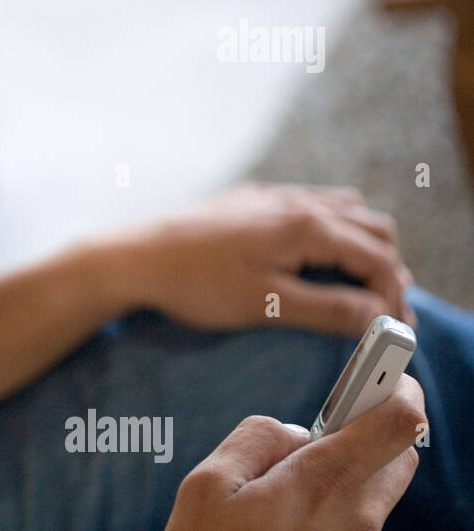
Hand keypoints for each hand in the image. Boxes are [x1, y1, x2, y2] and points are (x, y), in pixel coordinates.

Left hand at [129, 182, 415, 336]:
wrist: (135, 257)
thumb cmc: (198, 285)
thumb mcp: (269, 305)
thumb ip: (331, 310)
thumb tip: (383, 317)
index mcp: (308, 226)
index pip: (379, 258)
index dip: (394, 298)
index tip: (395, 333)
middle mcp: (297, 202)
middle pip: (373, 230)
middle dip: (387, 270)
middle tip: (383, 313)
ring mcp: (273, 197)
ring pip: (345, 211)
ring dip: (362, 247)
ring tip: (358, 287)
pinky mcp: (250, 200)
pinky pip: (310, 205)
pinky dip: (331, 231)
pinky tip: (313, 258)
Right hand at [146, 373, 425, 530]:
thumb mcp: (203, 487)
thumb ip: (255, 440)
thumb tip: (292, 432)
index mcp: (319, 487)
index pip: (395, 420)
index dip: (397, 388)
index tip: (389, 376)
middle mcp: (359, 530)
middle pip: (392, 466)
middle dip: (361, 453)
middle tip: (310, 465)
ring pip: (366, 521)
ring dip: (332, 518)